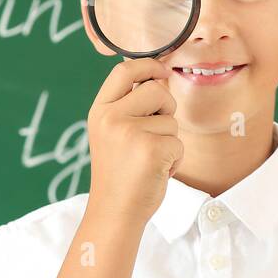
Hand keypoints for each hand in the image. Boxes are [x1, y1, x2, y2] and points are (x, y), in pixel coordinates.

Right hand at [85, 57, 182, 222]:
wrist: (114, 212)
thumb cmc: (119, 173)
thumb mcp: (112, 133)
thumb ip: (129, 106)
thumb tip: (160, 77)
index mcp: (99, 111)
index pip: (124, 71)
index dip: (148, 65)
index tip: (162, 70)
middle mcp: (110, 118)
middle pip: (156, 90)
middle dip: (167, 109)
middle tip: (155, 135)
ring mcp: (129, 133)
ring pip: (171, 120)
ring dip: (170, 141)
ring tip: (149, 160)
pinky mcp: (150, 150)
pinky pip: (179, 143)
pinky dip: (175, 160)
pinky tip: (157, 172)